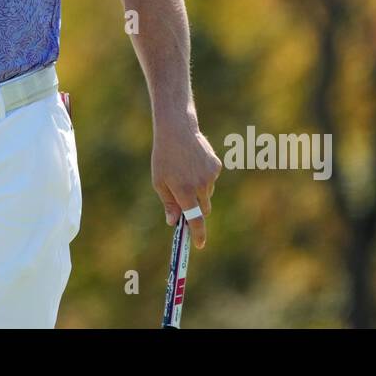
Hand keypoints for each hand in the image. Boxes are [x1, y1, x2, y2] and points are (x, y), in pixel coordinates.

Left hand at [151, 106, 221, 249]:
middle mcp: (200, 186)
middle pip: (203, 210)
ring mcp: (210, 176)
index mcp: (184, 192)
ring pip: (207, 195)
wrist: (177, 130)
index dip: (198, 235)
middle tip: (184, 203)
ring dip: (199, 192)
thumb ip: (169, 203)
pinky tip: (193, 164)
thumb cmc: (164, 157)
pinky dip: (204, 178)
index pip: (195, 220)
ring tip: (184, 173)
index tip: (200, 245)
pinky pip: (211, 180)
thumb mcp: (159, 182)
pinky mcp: (216, 166)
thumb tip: (174, 222)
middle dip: (196, 211)